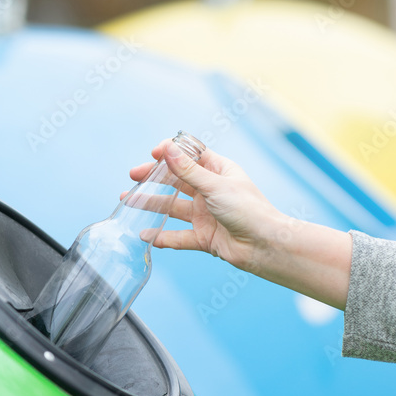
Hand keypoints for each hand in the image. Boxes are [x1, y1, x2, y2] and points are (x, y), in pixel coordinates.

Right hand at [127, 138, 352, 309]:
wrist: (266, 246)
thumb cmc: (249, 210)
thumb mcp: (215, 186)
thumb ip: (188, 171)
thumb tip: (167, 149)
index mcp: (219, 171)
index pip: (191, 156)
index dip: (171, 152)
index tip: (153, 153)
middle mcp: (211, 191)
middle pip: (177, 180)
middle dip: (154, 178)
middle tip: (133, 176)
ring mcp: (206, 214)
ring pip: (173, 207)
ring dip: (152, 204)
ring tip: (129, 202)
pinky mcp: (204, 237)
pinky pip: (179, 235)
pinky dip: (163, 236)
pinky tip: (146, 235)